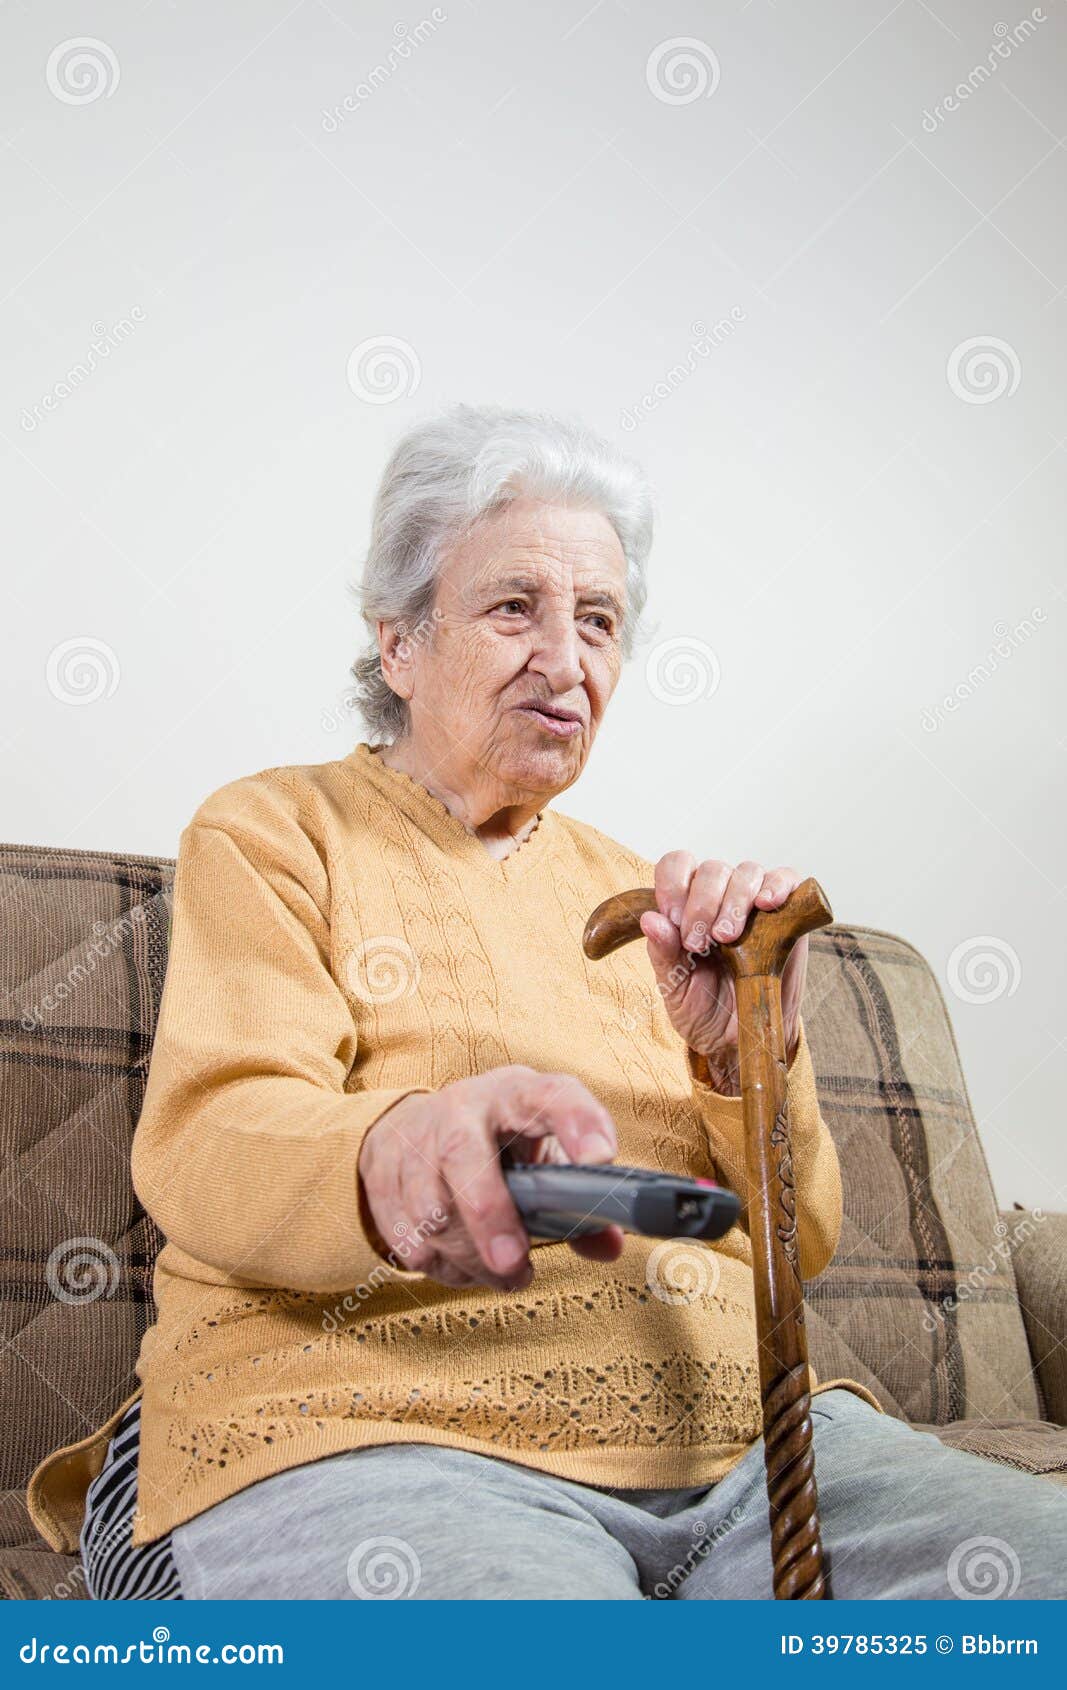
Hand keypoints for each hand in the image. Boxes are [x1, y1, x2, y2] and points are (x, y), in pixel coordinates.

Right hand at [357, 1067, 625, 1291]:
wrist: (417, 1123)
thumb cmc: (497, 1138)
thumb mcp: (542, 1144)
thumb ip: (576, 1195)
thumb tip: (607, 1245)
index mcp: (516, 1094)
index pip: (552, 1095)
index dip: (578, 1123)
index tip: (601, 1157)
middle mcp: (462, 1108)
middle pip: (464, 1156)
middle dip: (489, 1217)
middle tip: (515, 1266)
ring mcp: (416, 1139)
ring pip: (429, 1209)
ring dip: (468, 1257)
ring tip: (501, 1273)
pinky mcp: (382, 1173)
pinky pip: (405, 1235)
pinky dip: (439, 1264)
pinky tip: (463, 1265)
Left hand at [639, 857, 808, 1093]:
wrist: (741, 1040)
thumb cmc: (703, 1009)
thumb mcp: (675, 986)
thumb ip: (663, 953)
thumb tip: (650, 919)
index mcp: (686, 905)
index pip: (676, 866)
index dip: (673, 884)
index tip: (673, 918)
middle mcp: (720, 896)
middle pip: (712, 870)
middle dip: (702, 903)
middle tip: (699, 943)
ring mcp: (755, 902)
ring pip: (747, 873)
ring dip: (735, 900)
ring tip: (728, 937)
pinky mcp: (789, 912)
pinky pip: (788, 881)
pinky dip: (778, 886)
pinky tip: (767, 904)